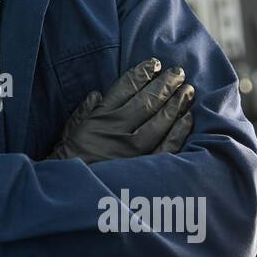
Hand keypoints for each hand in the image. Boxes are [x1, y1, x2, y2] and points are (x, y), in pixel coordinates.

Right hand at [45, 57, 193, 162]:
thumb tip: (97, 94)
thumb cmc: (68, 162)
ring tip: (188, 90)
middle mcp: (117, 129)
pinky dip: (179, 131)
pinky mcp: (144, 167)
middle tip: (179, 72)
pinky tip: (188, 118)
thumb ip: (84, 112)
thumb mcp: (69, 132)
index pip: (125, 88)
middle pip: (146, 100)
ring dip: (176, 103)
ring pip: (160, 120)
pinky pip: (167, 146)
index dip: (142, 73)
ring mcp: (132, 149)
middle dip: (165, 84)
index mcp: (99, 117)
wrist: (70, 193)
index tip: (155, 63)